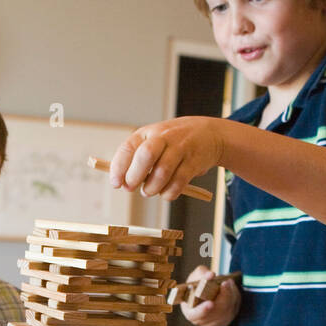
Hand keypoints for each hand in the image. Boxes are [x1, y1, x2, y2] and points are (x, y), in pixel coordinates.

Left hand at [109, 117, 224, 200]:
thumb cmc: (174, 142)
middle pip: (145, 156)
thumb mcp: (153, 141)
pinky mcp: (193, 162)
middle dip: (135, 176)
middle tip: (131, 188)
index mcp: (148, 133)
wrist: (209, 134)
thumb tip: (122, 182)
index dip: (119, 168)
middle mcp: (164, 138)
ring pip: (162, 172)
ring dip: (152, 188)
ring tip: (149, 191)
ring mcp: (180, 149)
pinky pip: (178, 183)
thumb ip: (138, 158)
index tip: (116, 183)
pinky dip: (169, 193)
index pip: (128, 148)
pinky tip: (166, 192)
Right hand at [181, 265, 240, 325]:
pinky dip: (234, 298)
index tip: (211, 303)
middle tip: (226, 283)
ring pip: (225, 311)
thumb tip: (210, 275)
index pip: (194, 315)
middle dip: (222, 297)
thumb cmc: (199, 284)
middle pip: (215, 313)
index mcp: (189, 310)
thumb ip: (201, 274)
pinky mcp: (224, 320)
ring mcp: (213, 322)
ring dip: (229, 295)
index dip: (202, 310)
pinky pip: (232, 311)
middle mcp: (200, 319)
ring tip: (228, 281)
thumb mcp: (196, 276)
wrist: (209, 292)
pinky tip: (231, 288)